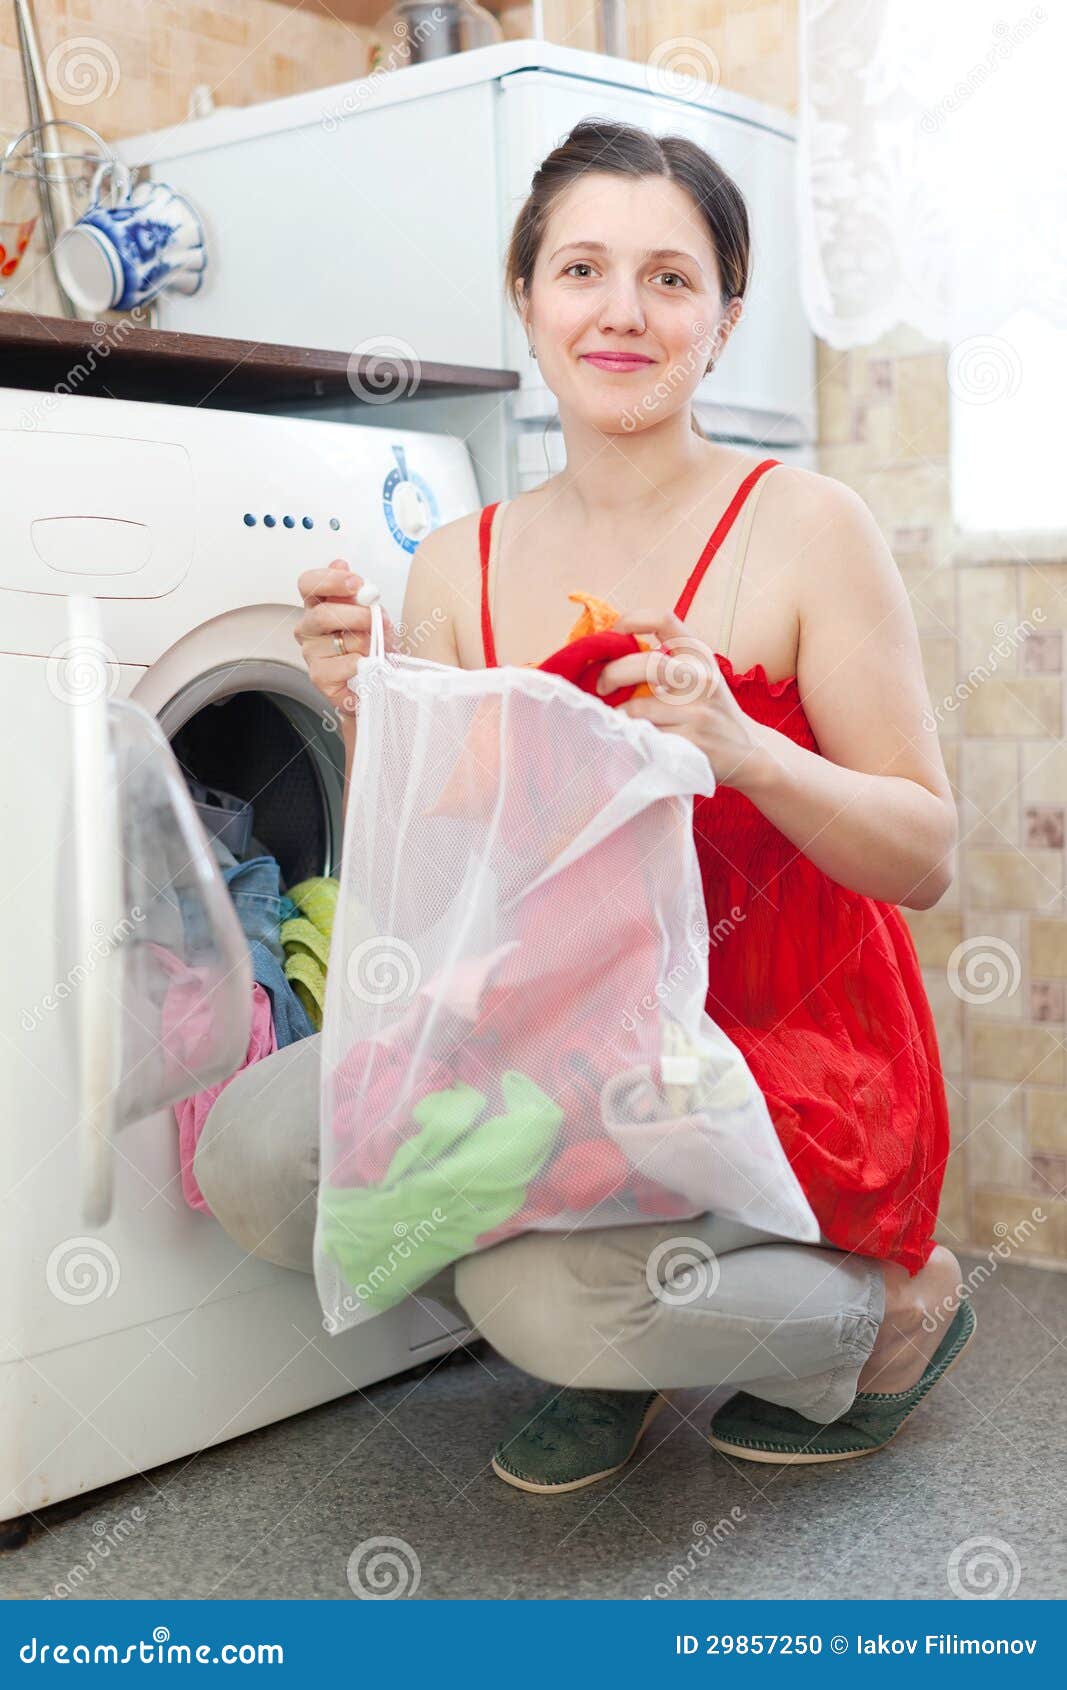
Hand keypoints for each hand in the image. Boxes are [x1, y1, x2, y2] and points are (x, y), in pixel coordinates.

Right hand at [294, 559, 396, 720]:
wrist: (378, 675)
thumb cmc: (370, 641)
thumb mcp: (370, 611)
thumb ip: (359, 593)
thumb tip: (350, 574)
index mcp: (317, 605)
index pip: (308, 583)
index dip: (331, 580)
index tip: (357, 584)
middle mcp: (308, 628)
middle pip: (323, 614)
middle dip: (358, 616)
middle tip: (377, 620)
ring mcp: (311, 653)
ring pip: (342, 641)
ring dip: (368, 643)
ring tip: (375, 649)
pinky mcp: (320, 677)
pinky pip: (347, 666)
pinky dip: (365, 665)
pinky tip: (367, 667)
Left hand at [597, 608, 766, 791]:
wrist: (747, 750)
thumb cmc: (709, 709)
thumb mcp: (698, 676)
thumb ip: (665, 663)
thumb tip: (610, 654)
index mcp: (699, 655)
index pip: (665, 620)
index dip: (633, 618)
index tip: (614, 631)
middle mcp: (702, 679)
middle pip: (646, 664)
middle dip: (612, 674)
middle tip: (601, 687)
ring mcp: (699, 712)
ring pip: (639, 708)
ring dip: (620, 715)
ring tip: (620, 718)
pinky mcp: (693, 742)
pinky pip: (647, 736)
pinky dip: (634, 737)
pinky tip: (637, 738)